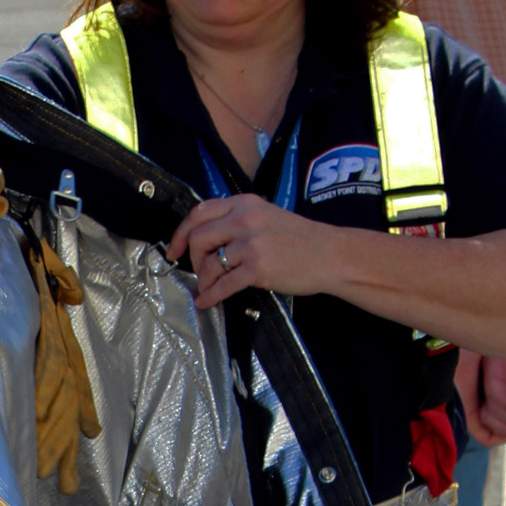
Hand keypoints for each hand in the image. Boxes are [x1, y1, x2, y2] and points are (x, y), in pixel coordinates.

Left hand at [165, 192, 338, 308]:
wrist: (331, 255)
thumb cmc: (301, 239)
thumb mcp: (266, 216)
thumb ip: (238, 220)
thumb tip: (207, 238)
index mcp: (245, 203)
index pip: (199, 212)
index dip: (181, 233)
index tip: (174, 249)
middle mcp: (245, 219)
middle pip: (199, 237)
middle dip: (192, 259)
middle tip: (198, 271)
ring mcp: (251, 243)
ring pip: (209, 263)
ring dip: (204, 279)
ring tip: (209, 287)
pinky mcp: (258, 268)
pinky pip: (224, 284)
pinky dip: (211, 295)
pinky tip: (208, 301)